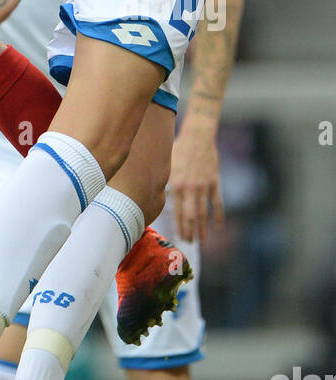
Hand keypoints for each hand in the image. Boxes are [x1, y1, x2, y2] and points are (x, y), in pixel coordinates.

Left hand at [169, 115, 223, 242]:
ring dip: (203, 228)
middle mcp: (190, 188)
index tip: (179, 237)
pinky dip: (218, 215)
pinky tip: (218, 225)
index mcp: (176, 185)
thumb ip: (167, 182)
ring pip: (203, 213)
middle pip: (190, 216)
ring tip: (201, 240)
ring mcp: (203, 186)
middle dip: (189, 231)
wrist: (198, 137)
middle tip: (189, 242)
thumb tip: (161, 198)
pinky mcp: (214, 182)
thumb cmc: (179, 150)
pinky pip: (217, 203)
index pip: (177, 212)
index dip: (179, 226)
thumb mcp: (168, 165)